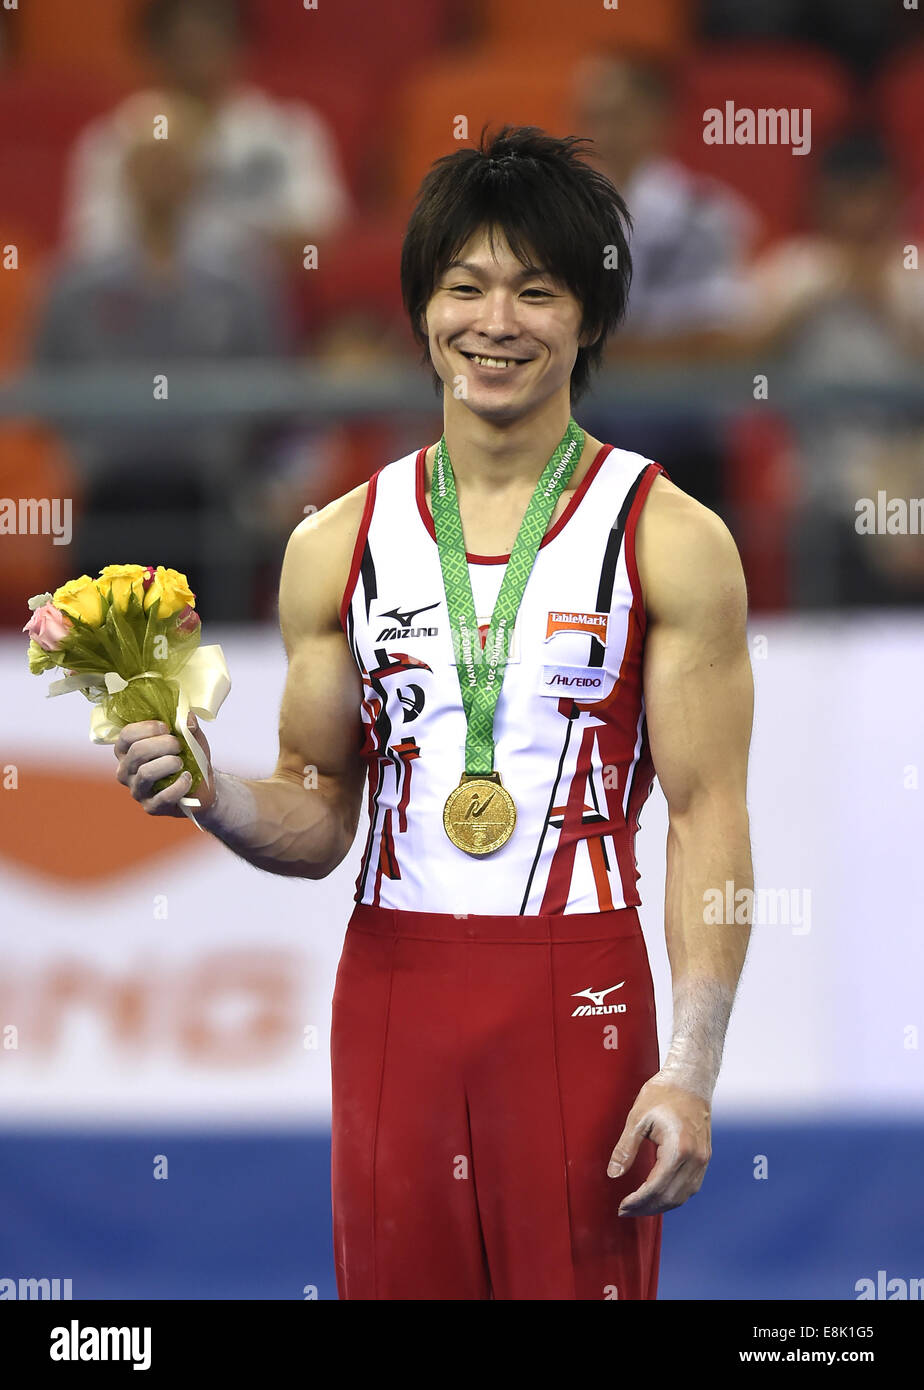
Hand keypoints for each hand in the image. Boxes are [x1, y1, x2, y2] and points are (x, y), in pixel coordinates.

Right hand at [113, 714, 214, 818]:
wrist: (204, 787)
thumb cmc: (190, 758)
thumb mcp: (190, 738)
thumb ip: (187, 724)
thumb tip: (187, 714)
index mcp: (128, 750)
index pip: (126, 735)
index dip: (146, 728)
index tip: (166, 727)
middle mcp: (126, 771)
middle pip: (137, 752)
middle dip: (162, 744)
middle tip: (178, 745)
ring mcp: (137, 790)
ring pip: (146, 773)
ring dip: (169, 764)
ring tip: (182, 762)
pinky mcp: (151, 807)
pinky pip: (162, 796)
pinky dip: (179, 786)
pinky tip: (187, 778)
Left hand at [607, 1075, 711, 1216]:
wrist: (691, 1080)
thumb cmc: (663, 1094)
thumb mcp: (638, 1117)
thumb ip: (625, 1148)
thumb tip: (613, 1174)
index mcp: (679, 1149)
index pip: (657, 1187)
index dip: (638, 1201)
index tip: (621, 1207)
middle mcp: (695, 1159)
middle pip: (670, 1197)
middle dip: (646, 1208)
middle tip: (625, 1211)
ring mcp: (703, 1160)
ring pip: (682, 1196)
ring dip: (660, 1206)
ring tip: (638, 1207)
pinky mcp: (704, 1158)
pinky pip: (690, 1187)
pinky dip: (673, 1196)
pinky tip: (657, 1195)